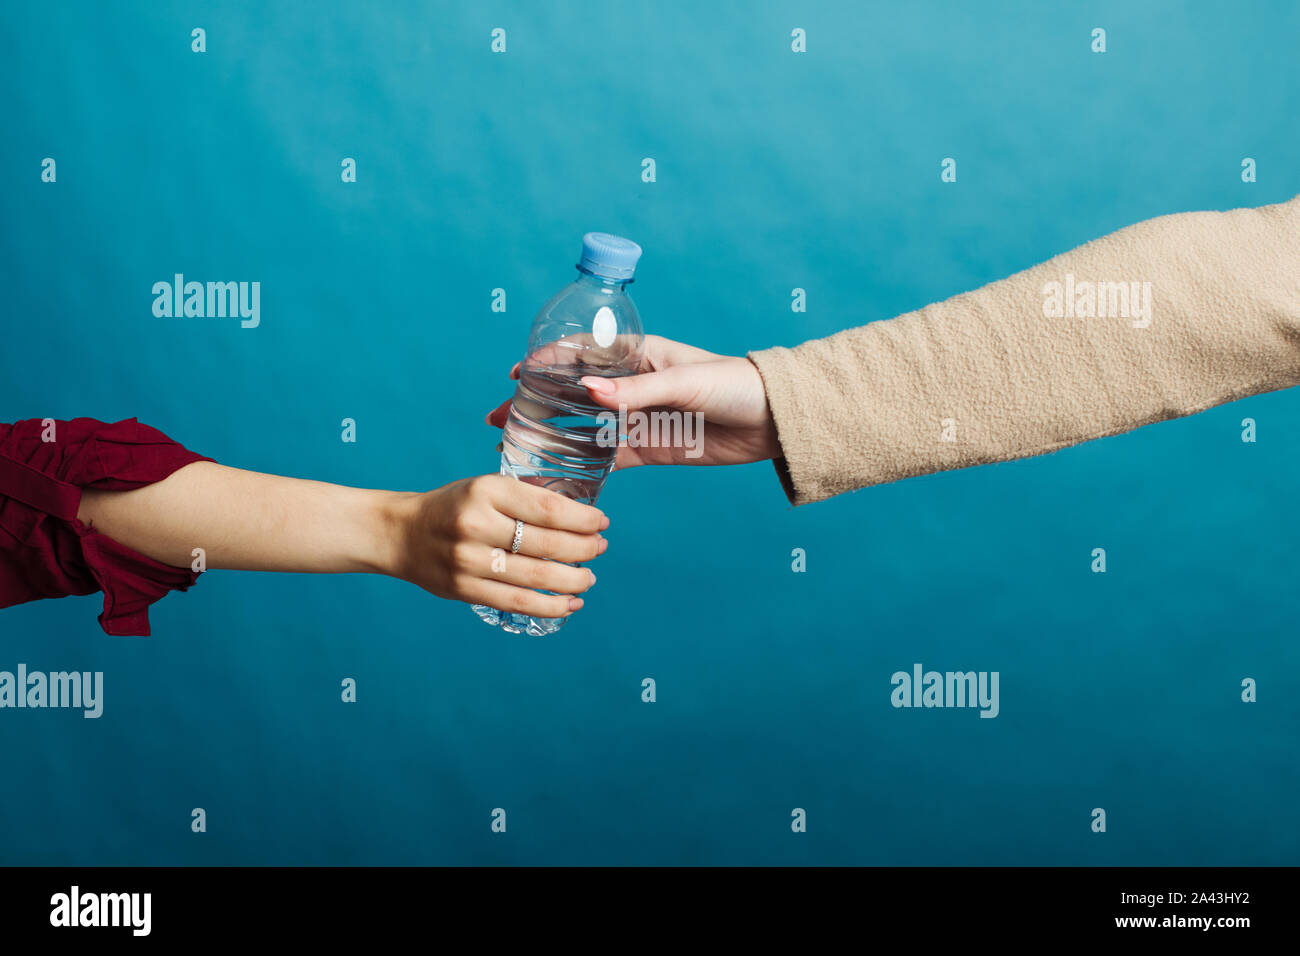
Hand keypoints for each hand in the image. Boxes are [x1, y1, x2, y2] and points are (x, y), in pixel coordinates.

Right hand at [384, 475, 607, 617]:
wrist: (401, 533)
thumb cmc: (454, 508)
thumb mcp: (486, 487)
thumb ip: (525, 499)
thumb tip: (580, 517)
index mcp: (487, 490)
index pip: (549, 508)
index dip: (583, 519)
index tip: (602, 523)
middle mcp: (477, 523)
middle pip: (548, 544)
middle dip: (584, 549)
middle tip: (600, 549)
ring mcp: (469, 559)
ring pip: (537, 577)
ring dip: (573, 580)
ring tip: (589, 578)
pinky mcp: (464, 589)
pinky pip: (517, 602)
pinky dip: (550, 606)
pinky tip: (570, 603)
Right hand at [486, 335, 779, 468]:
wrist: (774, 421)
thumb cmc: (735, 385)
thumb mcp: (684, 382)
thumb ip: (635, 390)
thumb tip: (586, 390)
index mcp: (639, 355)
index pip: (582, 352)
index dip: (546, 362)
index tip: (516, 375)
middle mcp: (632, 386)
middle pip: (573, 393)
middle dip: (536, 403)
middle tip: (500, 417)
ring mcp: (637, 418)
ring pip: (583, 428)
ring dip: (551, 435)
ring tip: (515, 445)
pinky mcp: (648, 449)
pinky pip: (607, 459)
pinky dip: (581, 467)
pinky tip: (552, 474)